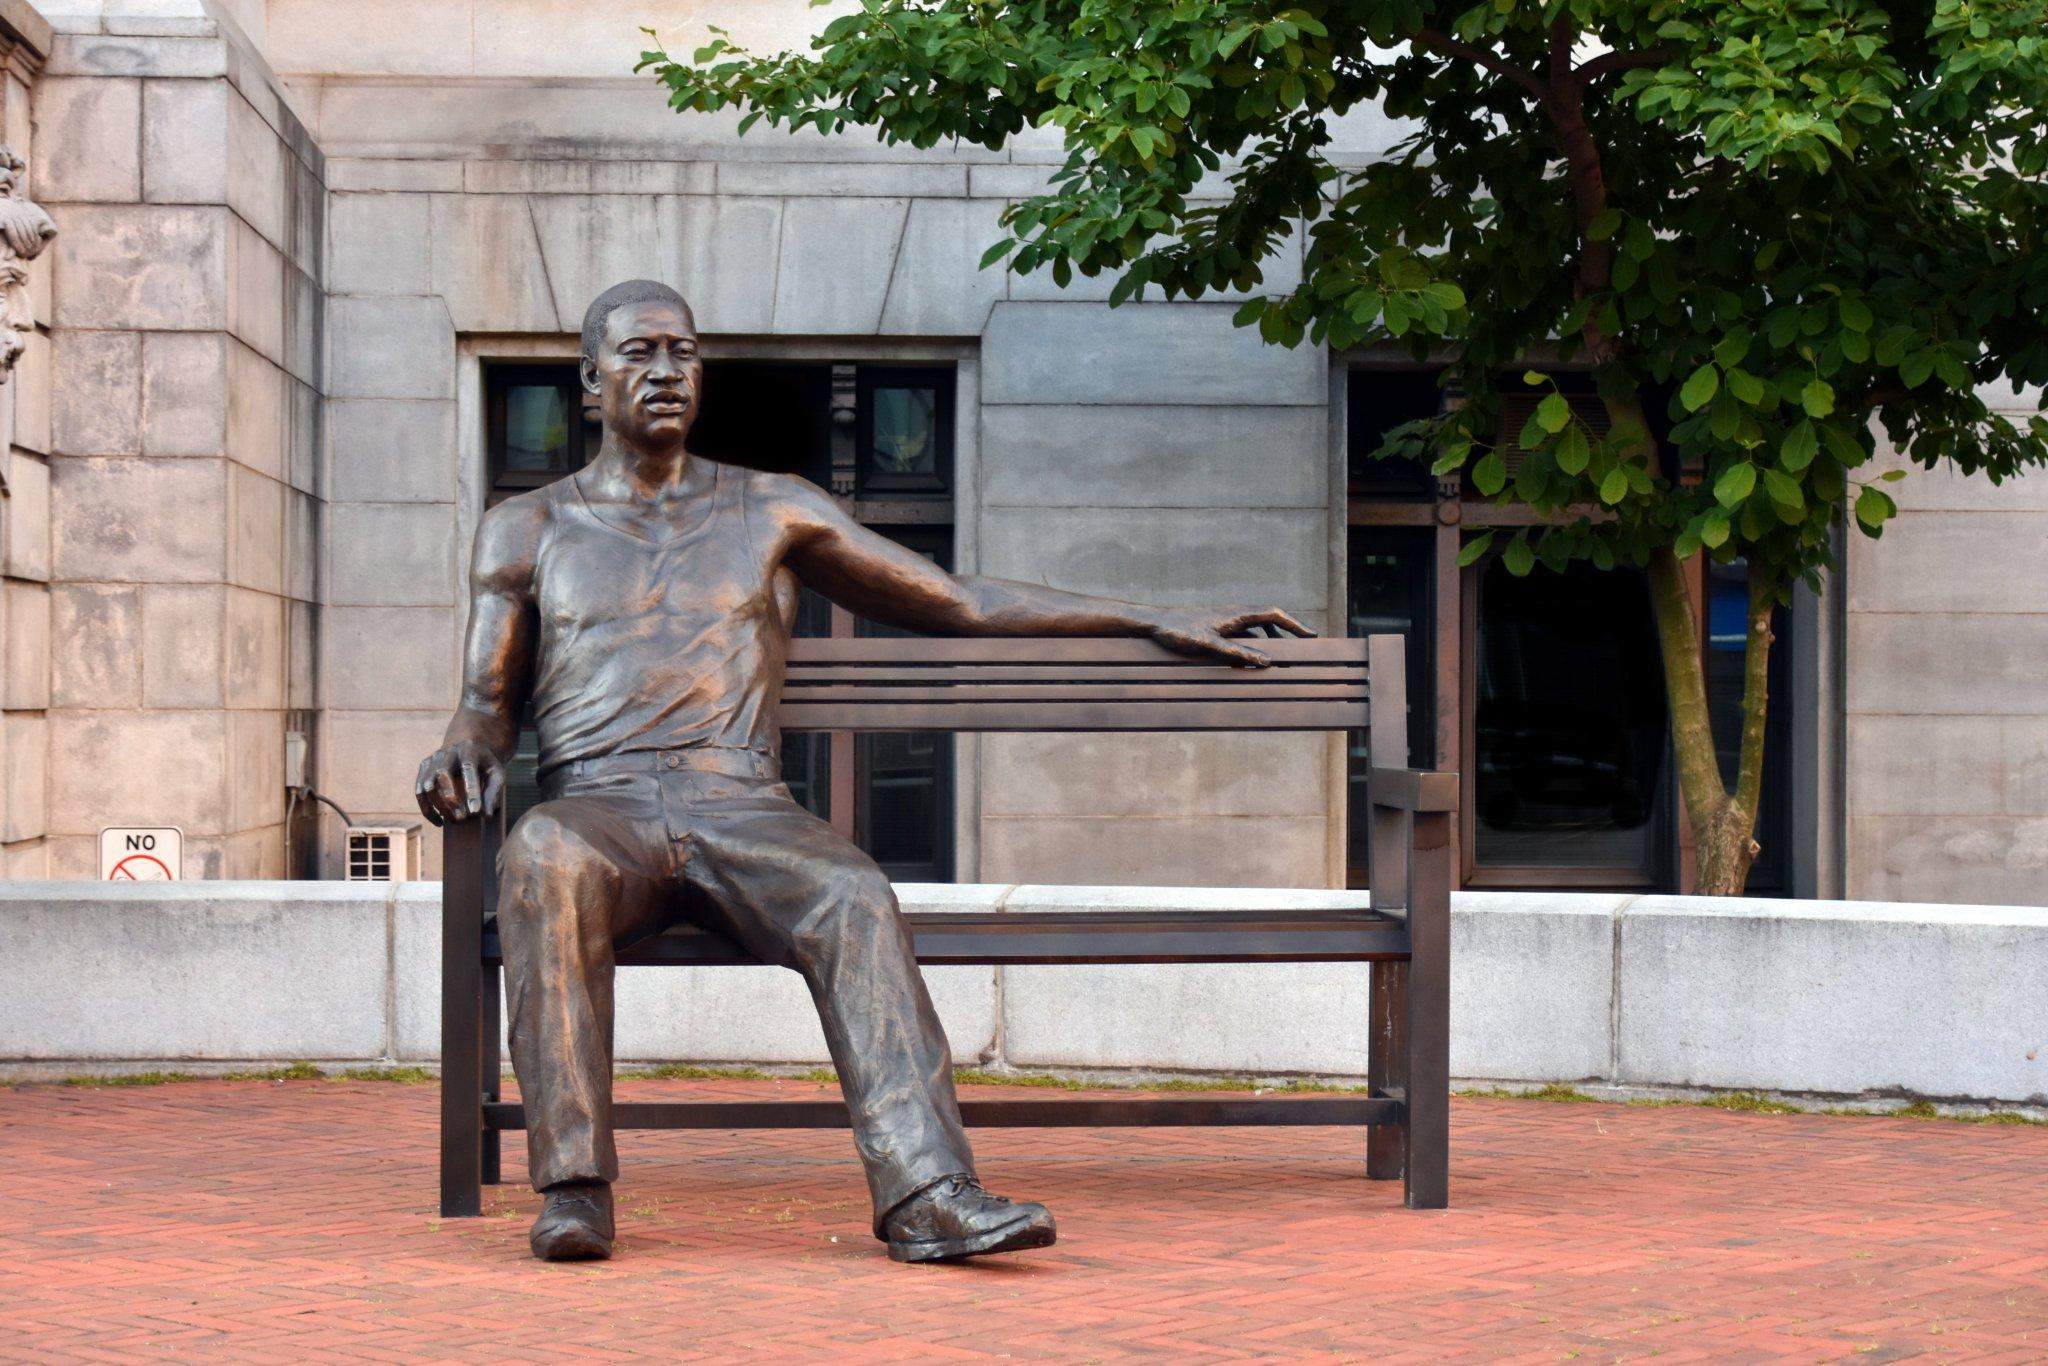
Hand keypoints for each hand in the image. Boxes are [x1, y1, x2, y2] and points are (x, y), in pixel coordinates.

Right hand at [415, 739, 505, 825]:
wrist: (468, 746)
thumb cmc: (485, 764)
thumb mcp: (496, 774)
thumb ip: (493, 792)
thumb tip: (486, 815)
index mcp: (469, 750)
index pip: (468, 768)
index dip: (471, 790)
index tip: (476, 812)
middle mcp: (447, 752)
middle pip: (442, 773)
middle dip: (450, 797)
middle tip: (462, 818)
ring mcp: (433, 760)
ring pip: (427, 785)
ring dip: (439, 806)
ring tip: (455, 821)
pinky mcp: (424, 769)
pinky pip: (419, 792)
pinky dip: (427, 809)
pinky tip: (440, 822)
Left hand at [1147, 606, 1315, 667]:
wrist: (1154, 621)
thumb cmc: (1179, 630)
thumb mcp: (1210, 645)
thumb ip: (1238, 653)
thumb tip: (1267, 661)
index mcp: (1237, 614)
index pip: (1275, 614)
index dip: (1296, 625)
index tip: (1312, 636)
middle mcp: (1234, 613)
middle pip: (1270, 618)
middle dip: (1289, 630)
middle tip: (1305, 644)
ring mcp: (1225, 618)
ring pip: (1257, 625)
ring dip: (1271, 637)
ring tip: (1281, 653)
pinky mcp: (1216, 625)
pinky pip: (1243, 632)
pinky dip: (1253, 642)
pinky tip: (1250, 657)